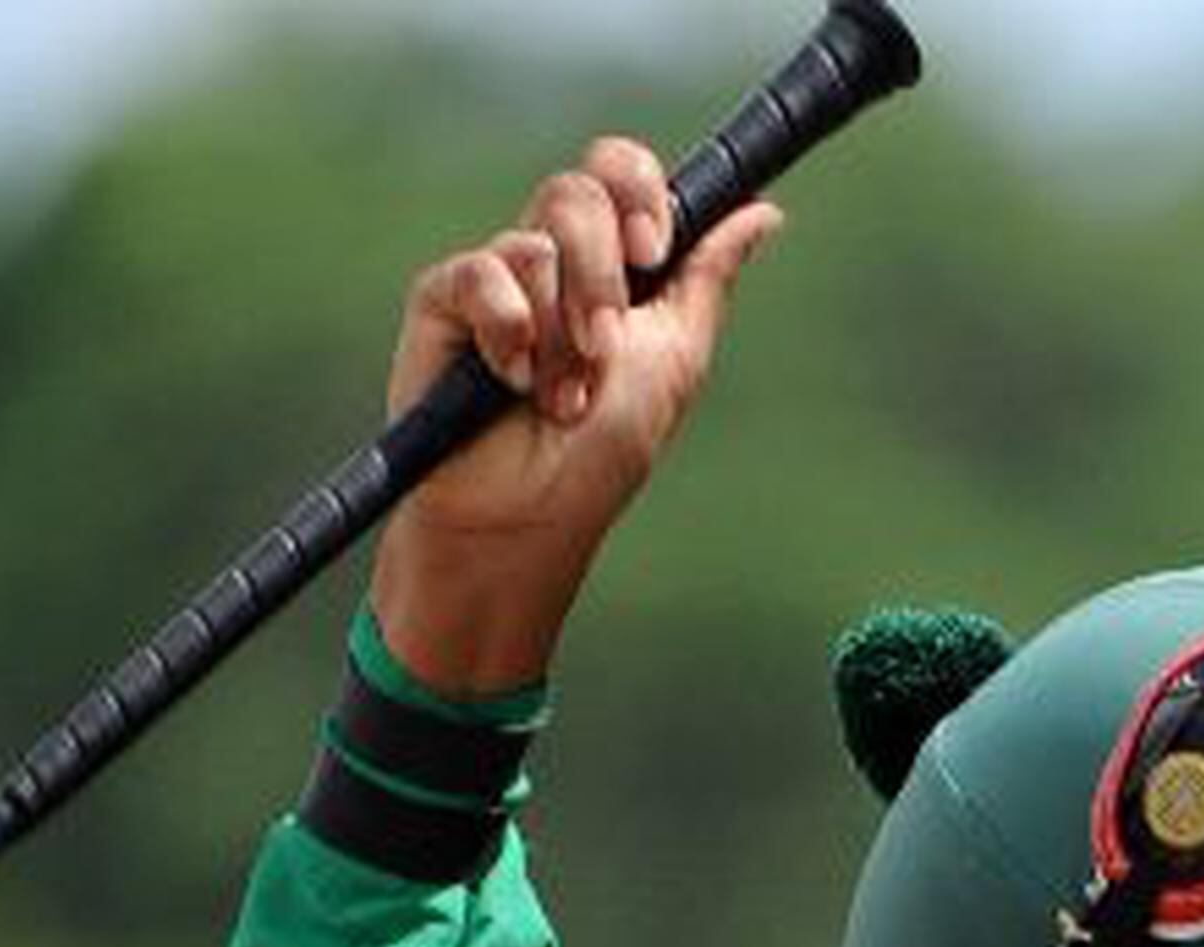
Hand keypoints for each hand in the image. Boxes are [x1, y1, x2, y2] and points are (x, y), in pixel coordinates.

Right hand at [369, 136, 784, 695]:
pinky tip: (510, 382)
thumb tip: (764, 212)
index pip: (618, 172)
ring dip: (563, 333)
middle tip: (605, 345)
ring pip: (533, 241)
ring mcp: (493, 279)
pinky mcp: (440, 304)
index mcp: (611, 263)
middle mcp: (549, 259)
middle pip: (576, 191)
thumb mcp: (675, 359)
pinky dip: (508, 332)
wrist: (532, 517)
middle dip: (603, 276)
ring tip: (561, 399)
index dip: (638, 190)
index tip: (654, 248)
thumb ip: (707, 279)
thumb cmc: (602, 452)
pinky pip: (477, 274)